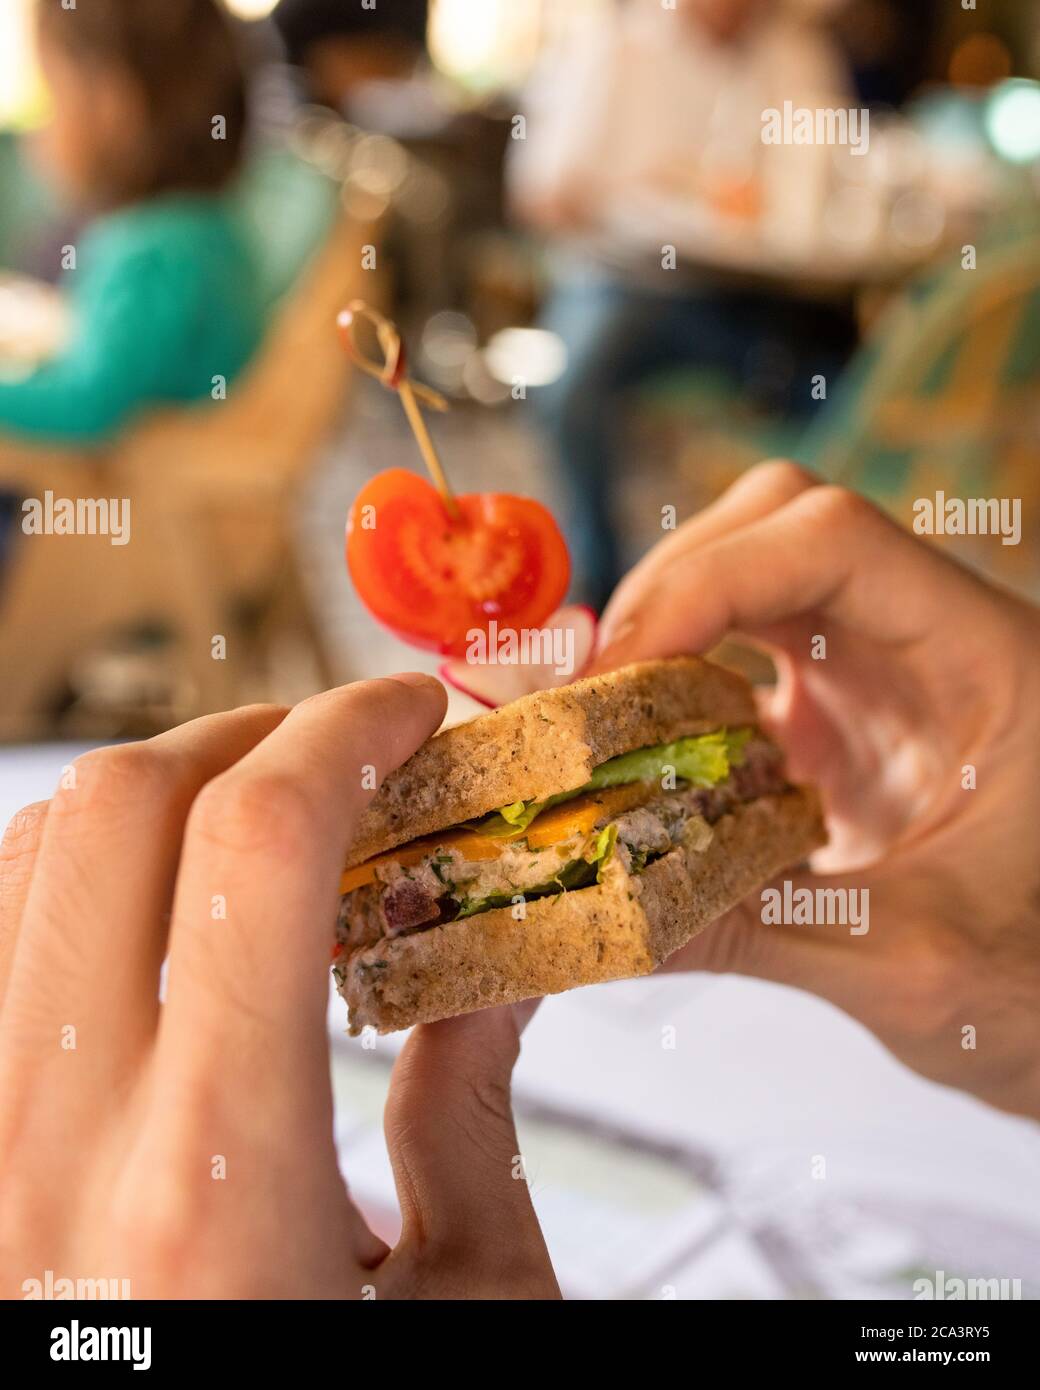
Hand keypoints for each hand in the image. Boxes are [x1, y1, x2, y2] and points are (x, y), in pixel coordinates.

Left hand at [0, 678, 557, 1299]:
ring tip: (265, 813)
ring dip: (169, 785)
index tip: (411, 712)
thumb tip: (510, 953)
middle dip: (261, 734)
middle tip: (350, 754)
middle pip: (132, 809)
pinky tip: (164, 894)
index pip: (258, 854)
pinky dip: (81, 860)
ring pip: (39, 845)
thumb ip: (474, 1110)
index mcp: (220, 1187)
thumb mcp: (461, 1304)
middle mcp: (62, 1144)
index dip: (347, 733)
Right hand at [591, 462, 1039, 1118]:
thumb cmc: (1034, 982)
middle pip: (779, 523)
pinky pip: (738, 646)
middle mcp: (927, 637)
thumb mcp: (904, 967)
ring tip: (602, 713)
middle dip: (668, 587)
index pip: (832, 541)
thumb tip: (601, 913)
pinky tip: (639, 746)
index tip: (620, 667)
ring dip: (661, 623)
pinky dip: (671, 679)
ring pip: (751, 567)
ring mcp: (879, 664)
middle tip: (593, 688)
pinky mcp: (837, 706)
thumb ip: (754, 933)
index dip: (709, 580)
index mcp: (983, 661)